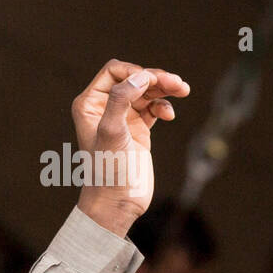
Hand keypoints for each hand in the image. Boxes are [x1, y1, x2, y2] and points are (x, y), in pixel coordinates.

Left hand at [70, 59, 189, 236]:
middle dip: (156, 78)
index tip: (153, 82)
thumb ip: (120, 100)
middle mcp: (103, 108)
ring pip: (146, 90)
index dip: (135, 71)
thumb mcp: (112, 133)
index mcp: (89, 104)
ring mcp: (121, 118)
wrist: (117, 201)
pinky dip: (163, 106)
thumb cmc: (109, 170)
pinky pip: (153, 107)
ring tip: (183, 90)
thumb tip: (139, 76)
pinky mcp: (137, 129)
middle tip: (178, 85)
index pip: (114, 71)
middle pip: (134, 78)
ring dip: (165, 89)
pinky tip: (168, 115)